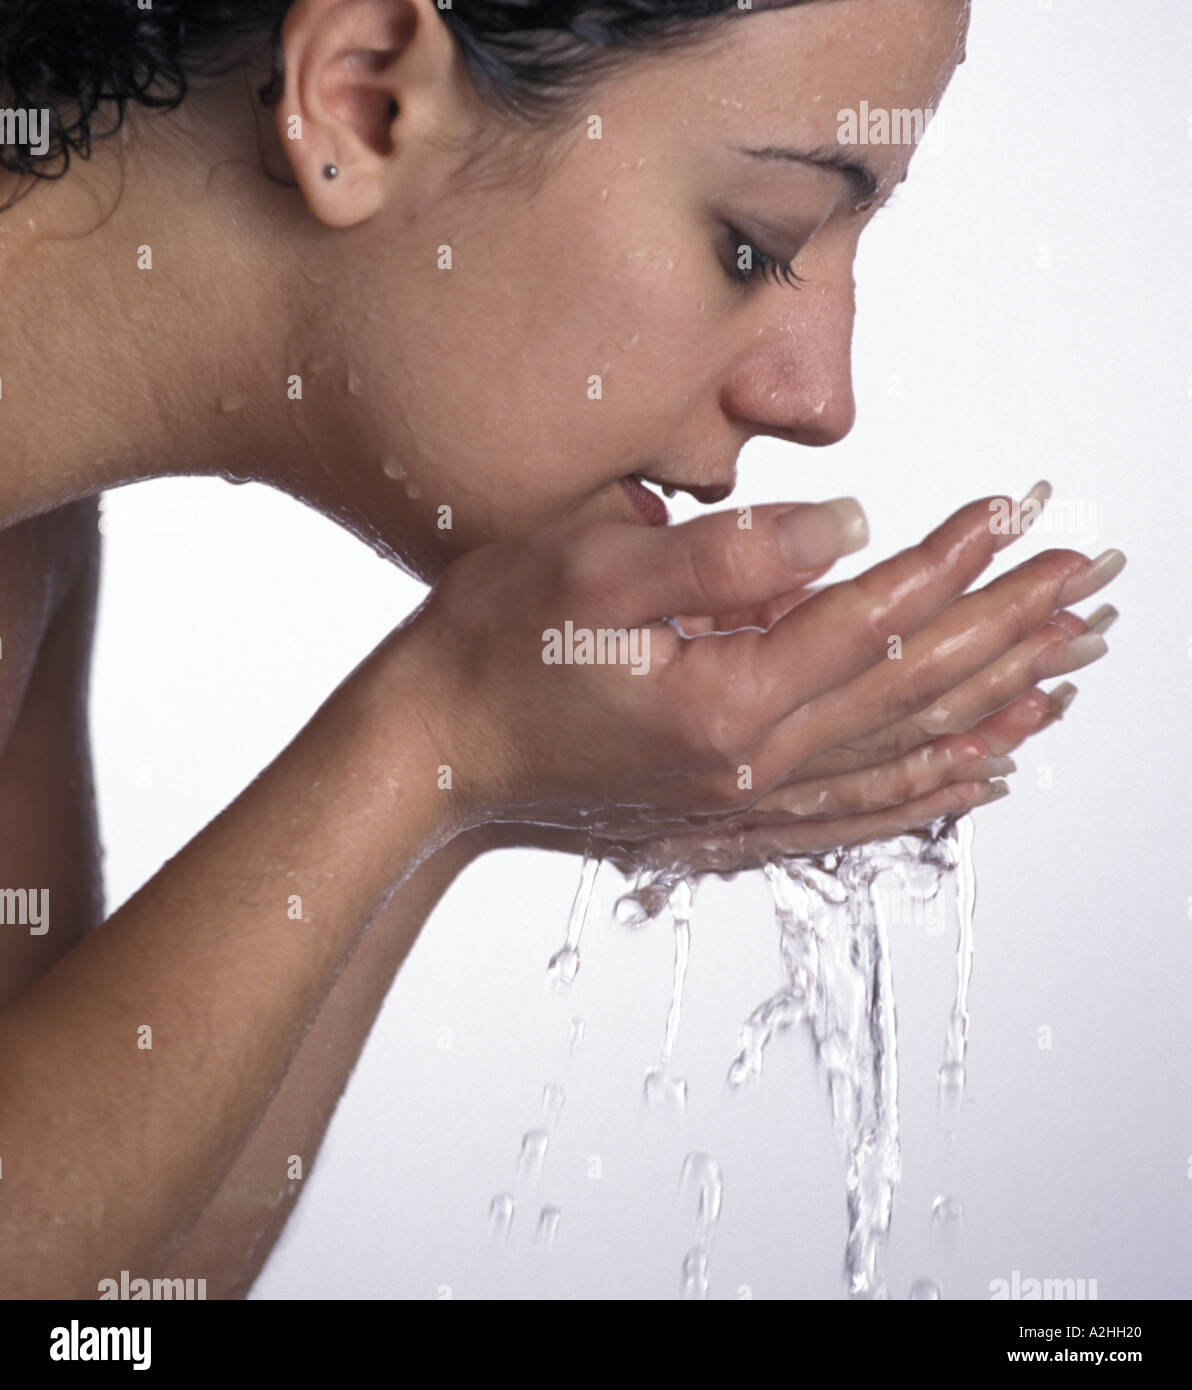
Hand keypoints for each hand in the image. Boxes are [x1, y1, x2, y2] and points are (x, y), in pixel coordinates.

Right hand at [403, 485, 1122, 862]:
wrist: (435, 754)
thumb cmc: (494, 647)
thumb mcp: (595, 566)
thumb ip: (731, 553)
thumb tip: (848, 528)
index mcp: (724, 695)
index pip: (872, 616)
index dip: (951, 557)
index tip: (1016, 508)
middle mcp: (751, 764)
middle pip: (911, 689)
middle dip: (1011, 628)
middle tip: (1091, 584)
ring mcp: (744, 804)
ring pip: (901, 754)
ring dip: (993, 708)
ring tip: (1070, 671)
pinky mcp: (728, 822)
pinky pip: (858, 815)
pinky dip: (929, 791)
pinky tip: (977, 776)